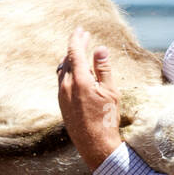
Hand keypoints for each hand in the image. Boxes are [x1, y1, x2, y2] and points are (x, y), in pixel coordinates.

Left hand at [57, 26, 122, 169]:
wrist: (95, 145)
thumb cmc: (106, 118)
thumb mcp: (110, 91)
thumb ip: (103, 69)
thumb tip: (99, 48)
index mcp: (79, 80)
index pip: (74, 52)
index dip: (77, 39)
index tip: (81, 29)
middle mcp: (66, 86)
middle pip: (67, 59)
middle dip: (75, 46)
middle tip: (84, 36)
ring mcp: (62, 96)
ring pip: (63, 70)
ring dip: (71, 59)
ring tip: (80, 51)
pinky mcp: (62, 104)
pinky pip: (62, 81)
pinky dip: (68, 71)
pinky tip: (76, 72)